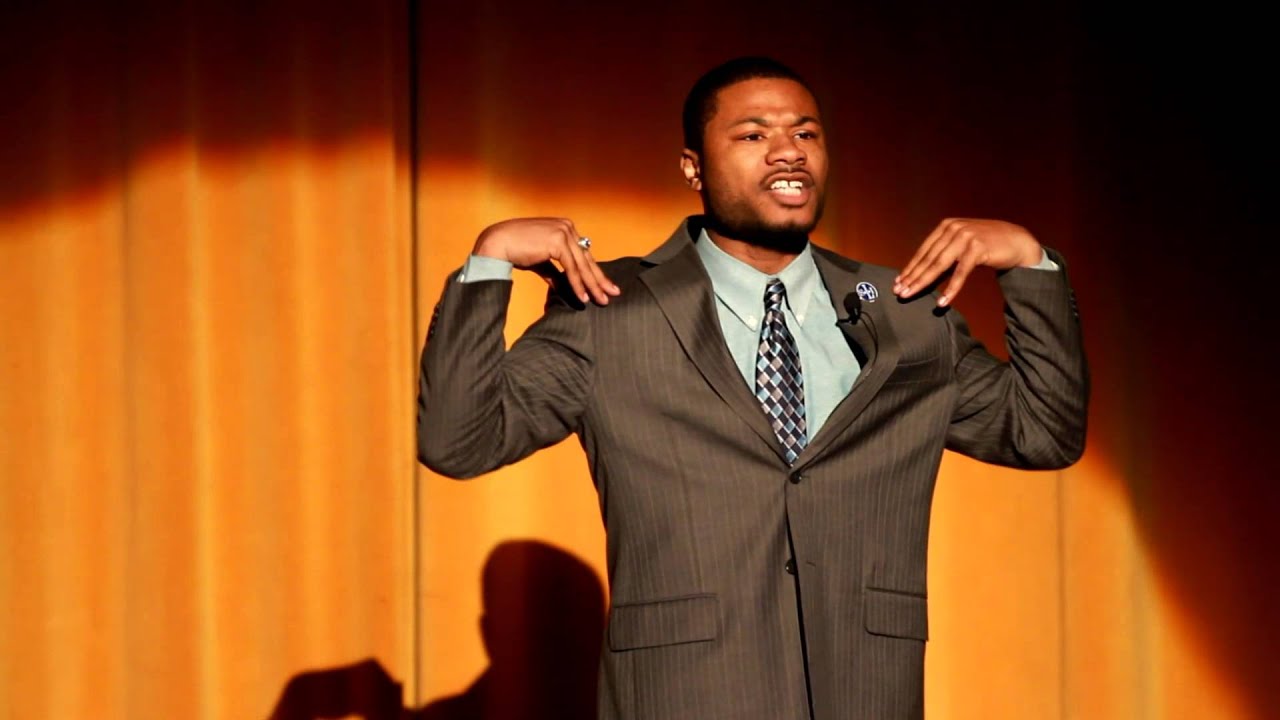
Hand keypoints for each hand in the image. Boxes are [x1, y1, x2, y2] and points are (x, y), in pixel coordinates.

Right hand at [474, 217, 620, 304]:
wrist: (498, 242)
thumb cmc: (516, 250)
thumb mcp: (542, 261)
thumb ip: (556, 271)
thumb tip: (566, 287)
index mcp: (565, 228)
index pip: (583, 254)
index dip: (594, 272)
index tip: (604, 286)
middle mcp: (567, 227)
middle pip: (587, 259)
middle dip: (599, 279)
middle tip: (612, 295)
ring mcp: (563, 232)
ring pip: (582, 265)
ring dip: (592, 285)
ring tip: (601, 301)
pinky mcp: (558, 241)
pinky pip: (571, 268)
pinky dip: (577, 284)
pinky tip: (583, 297)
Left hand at [893, 218, 1043, 305]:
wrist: (1017, 241)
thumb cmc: (987, 245)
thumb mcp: (962, 245)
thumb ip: (945, 254)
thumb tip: (923, 273)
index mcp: (946, 226)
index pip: (923, 251)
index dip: (910, 268)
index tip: (898, 282)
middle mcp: (953, 228)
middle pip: (928, 259)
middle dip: (912, 277)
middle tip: (899, 292)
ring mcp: (965, 237)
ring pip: (939, 265)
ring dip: (923, 282)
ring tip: (910, 295)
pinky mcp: (977, 248)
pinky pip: (960, 273)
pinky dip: (951, 289)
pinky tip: (942, 301)